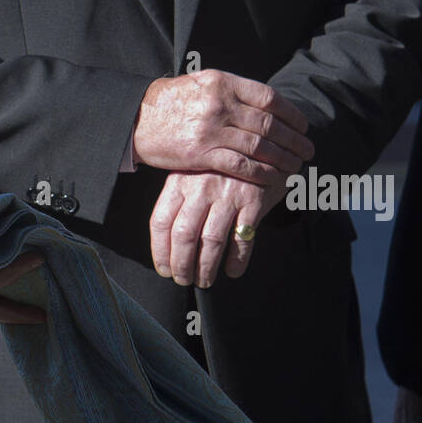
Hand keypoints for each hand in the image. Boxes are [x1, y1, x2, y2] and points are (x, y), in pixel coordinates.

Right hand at [133, 71, 313, 181]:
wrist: (137, 118)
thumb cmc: (171, 101)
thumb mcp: (202, 83)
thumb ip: (232, 90)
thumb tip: (264, 102)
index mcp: (223, 83)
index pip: (268, 98)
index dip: (291, 113)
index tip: (303, 126)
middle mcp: (220, 104)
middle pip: (268, 123)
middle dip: (294, 139)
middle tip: (308, 150)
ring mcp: (211, 129)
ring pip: (259, 145)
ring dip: (283, 158)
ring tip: (297, 166)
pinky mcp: (202, 153)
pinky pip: (240, 164)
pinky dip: (262, 172)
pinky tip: (274, 177)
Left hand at [150, 168, 288, 287]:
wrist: (261, 142)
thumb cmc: (221, 164)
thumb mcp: (193, 171)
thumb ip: (178, 198)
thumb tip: (165, 241)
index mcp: (179, 180)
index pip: (161, 221)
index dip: (160, 251)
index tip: (164, 268)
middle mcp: (201, 187)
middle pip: (184, 235)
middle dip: (181, 265)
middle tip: (184, 279)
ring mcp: (228, 193)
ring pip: (211, 241)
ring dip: (206, 268)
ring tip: (205, 280)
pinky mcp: (254, 200)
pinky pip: (242, 239)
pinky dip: (236, 260)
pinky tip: (232, 270)